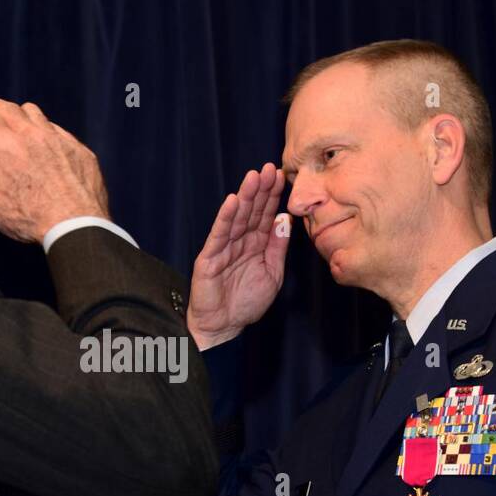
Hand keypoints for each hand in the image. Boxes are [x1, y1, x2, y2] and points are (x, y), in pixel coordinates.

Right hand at [0, 96, 109, 243]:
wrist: (76, 225)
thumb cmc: (32, 218)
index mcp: (6, 146)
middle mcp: (32, 135)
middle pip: (11, 109)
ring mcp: (59, 140)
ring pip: (37, 114)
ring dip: (24, 115)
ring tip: (20, 121)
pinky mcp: (79, 150)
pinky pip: (60, 132)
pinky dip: (49, 133)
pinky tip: (49, 144)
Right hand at [186, 163, 289, 350]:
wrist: (224, 327)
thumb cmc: (246, 302)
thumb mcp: (273, 273)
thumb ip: (278, 247)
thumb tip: (285, 220)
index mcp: (255, 244)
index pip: (265, 214)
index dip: (273, 196)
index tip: (283, 176)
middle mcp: (240, 241)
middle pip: (251, 211)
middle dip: (260, 189)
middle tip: (270, 168)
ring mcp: (223, 247)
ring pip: (236, 218)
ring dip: (244, 196)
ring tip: (253, 177)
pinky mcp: (209, 258)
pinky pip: (218, 235)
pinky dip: (225, 218)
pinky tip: (232, 202)